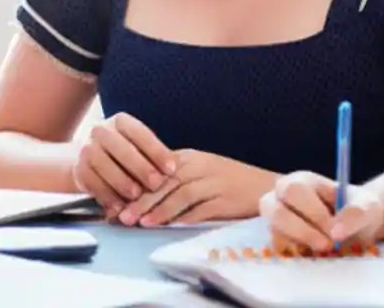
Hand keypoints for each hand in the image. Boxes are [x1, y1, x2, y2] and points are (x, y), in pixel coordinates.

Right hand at [73, 113, 175, 214]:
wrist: (89, 160)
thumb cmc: (124, 154)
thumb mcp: (138, 148)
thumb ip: (154, 156)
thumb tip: (176, 170)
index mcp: (120, 121)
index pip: (140, 134)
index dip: (157, 152)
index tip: (172, 168)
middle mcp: (101, 131)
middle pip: (122, 149)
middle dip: (141, 168)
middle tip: (157, 184)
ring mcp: (87, 149)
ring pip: (105, 166)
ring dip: (123, 182)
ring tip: (138, 196)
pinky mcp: (78, 169)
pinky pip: (92, 183)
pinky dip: (107, 195)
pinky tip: (119, 206)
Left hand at [117, 149, 277, 226]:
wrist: (266, 187)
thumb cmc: (229, 182)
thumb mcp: (200, 172)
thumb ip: (175, 180)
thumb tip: (143, 196)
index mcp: (191, 158)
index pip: (156, 169)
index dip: (135, 185)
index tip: (117, 201)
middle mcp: (200, 166)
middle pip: (164, 182)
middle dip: (141, 199)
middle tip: (122, 215)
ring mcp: (214, 182)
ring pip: (179, 194)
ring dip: (158, 209)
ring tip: (140, 222)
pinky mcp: (225, 199)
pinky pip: (199, 209)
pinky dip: (181, 218)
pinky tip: (166, 226)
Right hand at [259, 171, 383, 253]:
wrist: (358, 227)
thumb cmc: (359, 210)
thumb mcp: (367, 207)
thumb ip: (355, 214)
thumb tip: (335, 232)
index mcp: (302, 181)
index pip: (294, 191)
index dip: (312, 212)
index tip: (333, 231)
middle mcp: (282, 196)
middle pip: (276, 212)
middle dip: (303, 232)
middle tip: (327, 245)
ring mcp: (276, 219)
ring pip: (275, 233)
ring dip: (301, 245)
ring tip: (325, 249)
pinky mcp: (277, 239)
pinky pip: (278, 249)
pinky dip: (296, 254)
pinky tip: (314, 253)